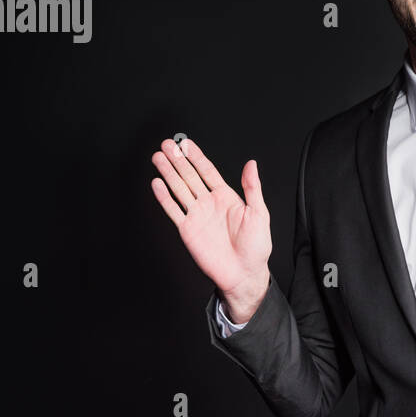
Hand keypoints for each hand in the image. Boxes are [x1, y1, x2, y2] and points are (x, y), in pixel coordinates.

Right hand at [150, 137, 272, 321]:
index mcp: (226, 197)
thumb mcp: (259, 213)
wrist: (244, 273)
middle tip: (167, 144)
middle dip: (177, 160)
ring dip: (168, 173)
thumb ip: (252, 188)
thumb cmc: (256, 246)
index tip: (186, 143)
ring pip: (179, 189)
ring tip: (157, 157)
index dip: (196, 156)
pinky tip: (156, 183)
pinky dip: (164, 197)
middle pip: (189, 176)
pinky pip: (173, 210)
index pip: (208, 171)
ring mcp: (197, 215)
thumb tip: (251, 164)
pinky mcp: (187, 230)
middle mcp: (209, 203)